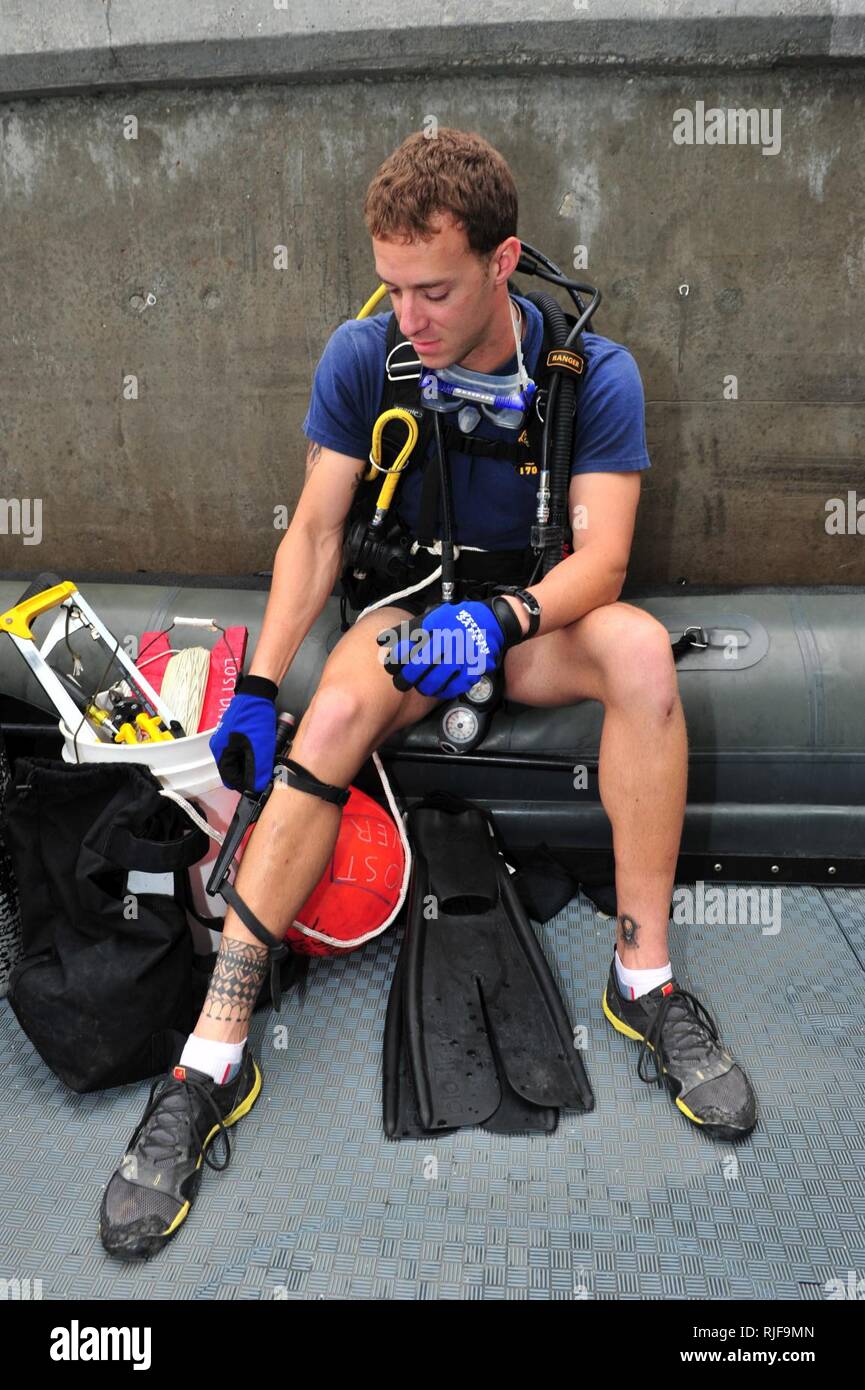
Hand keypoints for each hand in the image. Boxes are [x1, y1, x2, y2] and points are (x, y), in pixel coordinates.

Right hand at [208, 674, 277, 792]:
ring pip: (238, 761)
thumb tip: (256, 788)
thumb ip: (257, 770)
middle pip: (233, 770)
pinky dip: (251, 754)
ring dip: (251, 764)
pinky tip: (262, 751)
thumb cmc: (254, 719)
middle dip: (249, 774)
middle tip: (264, 774)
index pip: (230, 779)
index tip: (258, 786)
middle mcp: (220, 747)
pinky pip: (241, 751)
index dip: (244, 785)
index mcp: (221, 752)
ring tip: (265, 763)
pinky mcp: (234, 733)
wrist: (256, 693)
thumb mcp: (259, 749)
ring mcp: (226, 739)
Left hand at [377, 597, 522, 699]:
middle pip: (418, 668)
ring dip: (423, 686)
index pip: (408, 649)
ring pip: (433, 681)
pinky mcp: (471, 671)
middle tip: (400, 683)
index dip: (395, 661)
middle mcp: (447, 644)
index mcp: (436, 630)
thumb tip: (384, 638)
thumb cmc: (459, 619)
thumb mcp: (434, 617)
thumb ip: (410, 629)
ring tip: (420, 685)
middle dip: (405, 678)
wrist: (493, 622)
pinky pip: (452, 688)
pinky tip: (438, 687)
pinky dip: (442, 690)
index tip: (390, 667)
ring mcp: (460, 660)